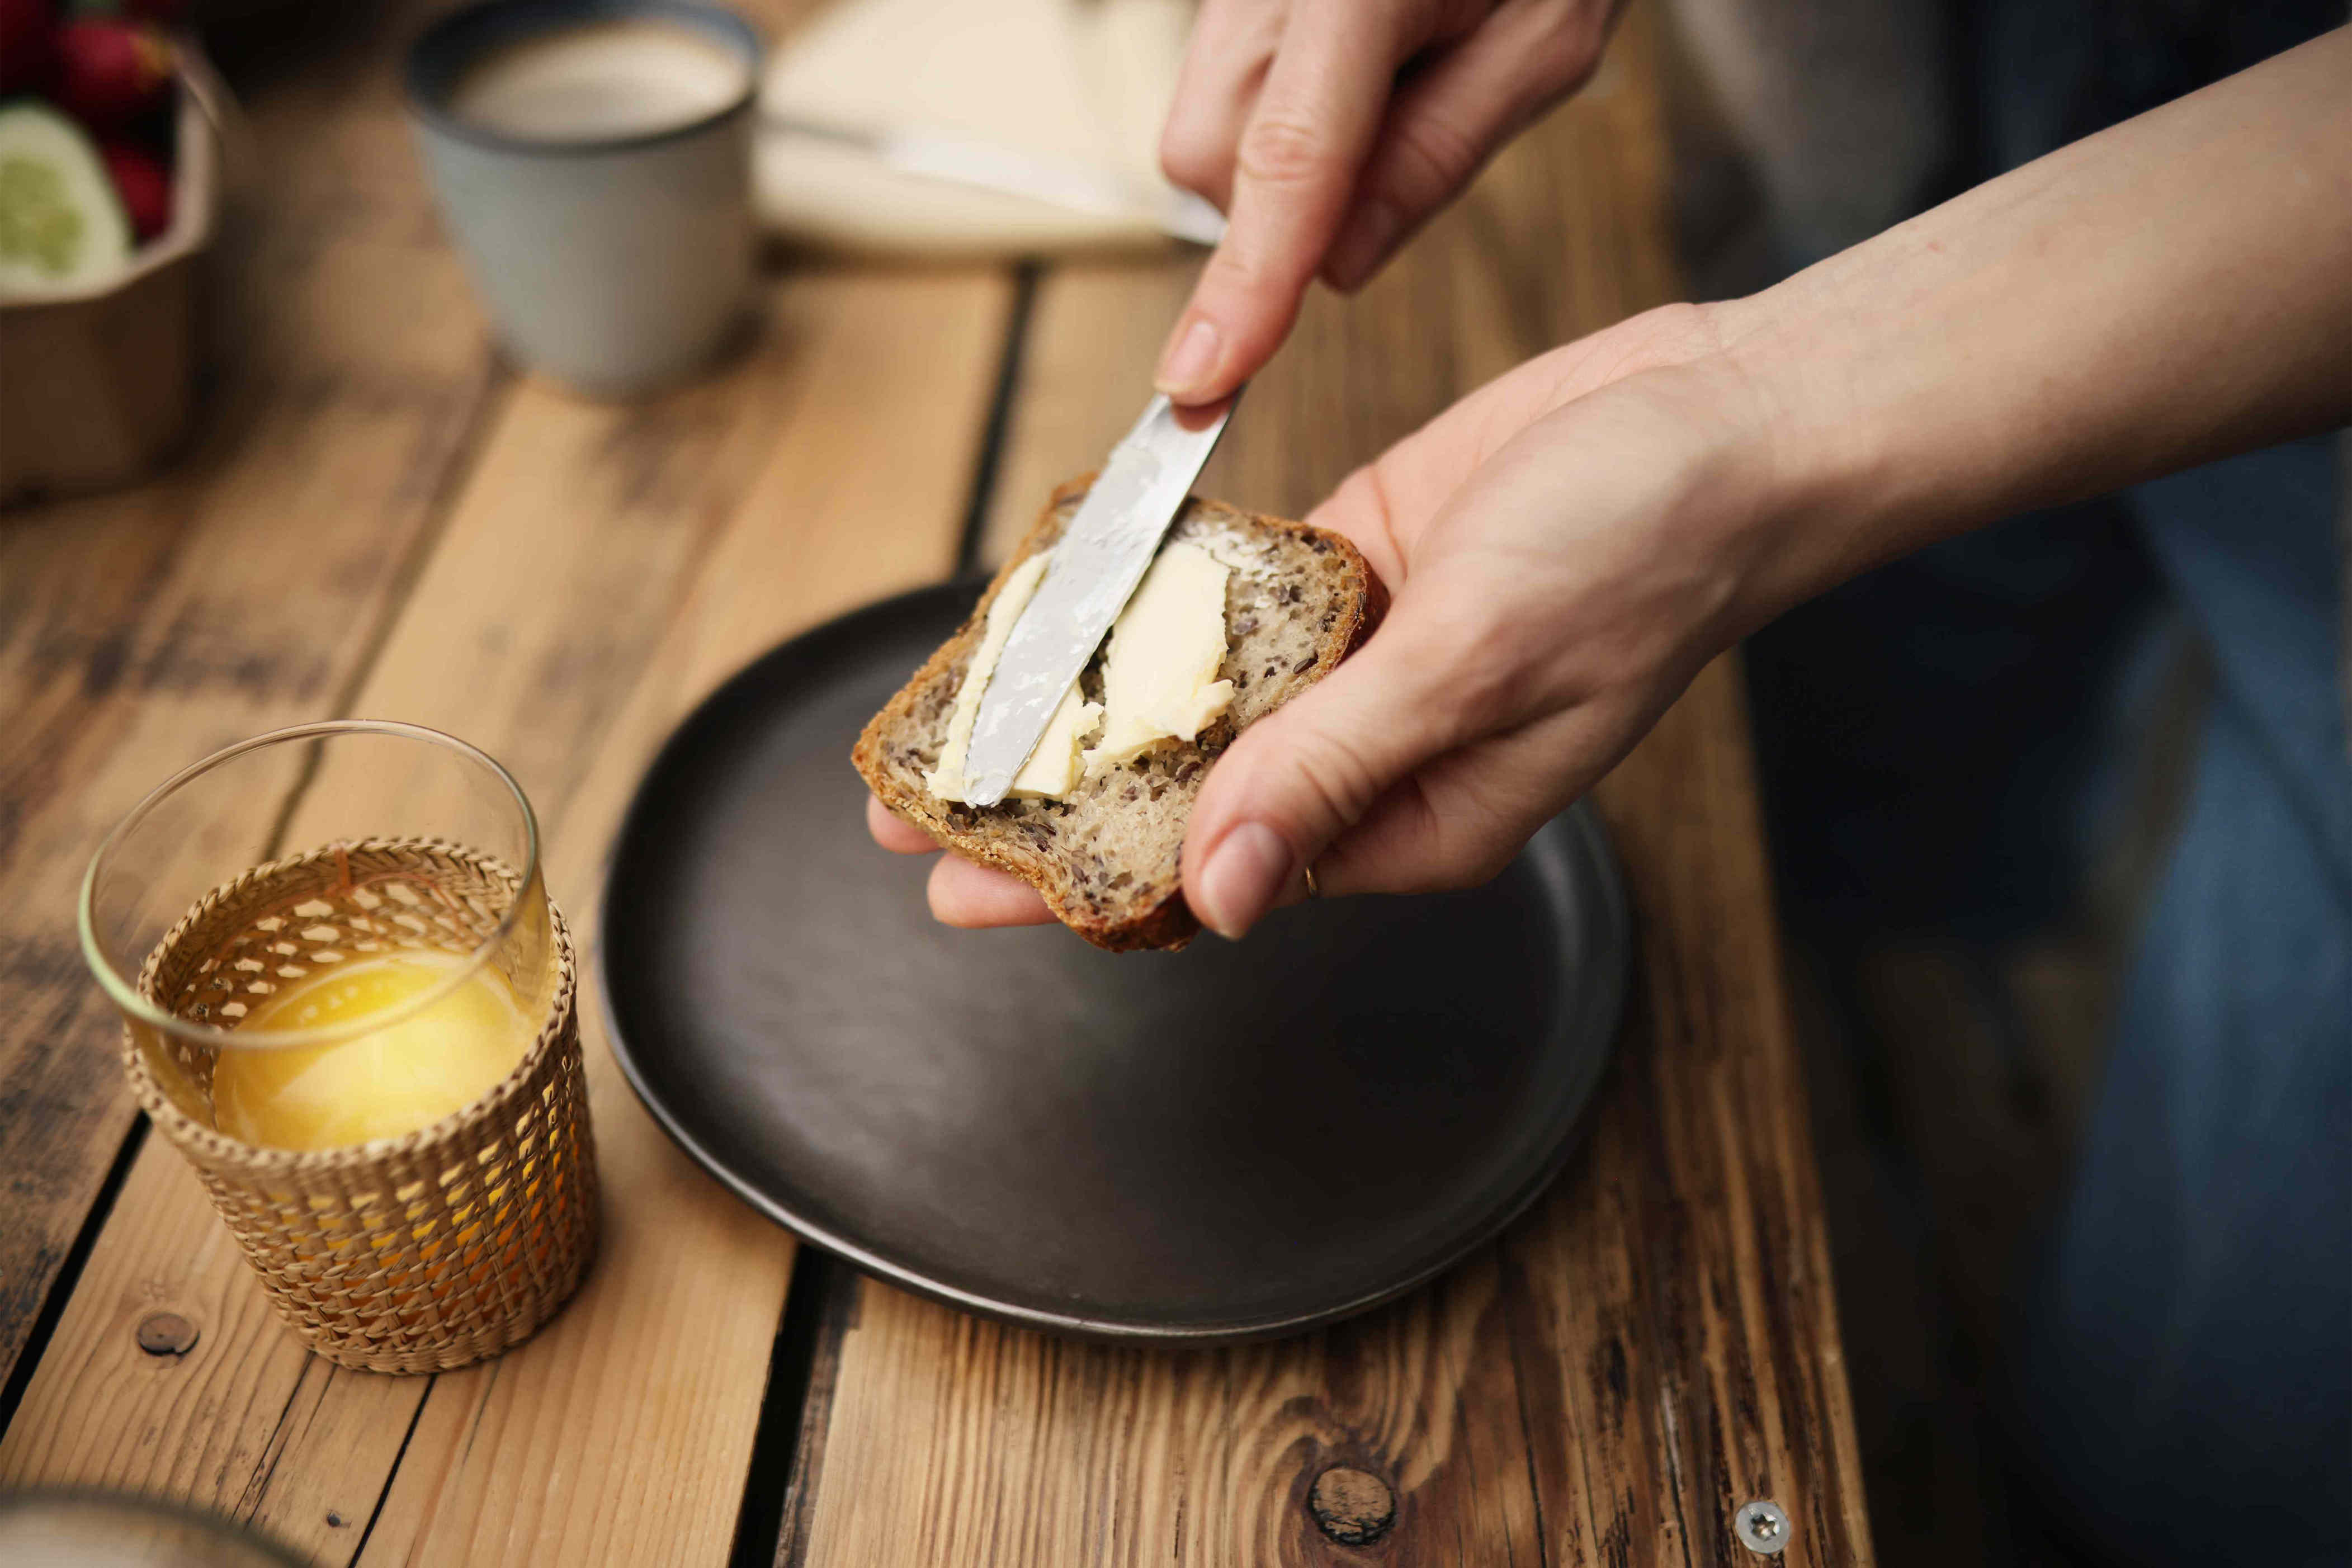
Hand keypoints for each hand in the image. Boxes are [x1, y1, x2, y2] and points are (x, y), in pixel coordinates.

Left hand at [870, 301, 1795, 934]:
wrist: (1720, 418)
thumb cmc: (1643, 552)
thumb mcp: (1473, 666)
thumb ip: (1333, 770)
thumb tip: (1220, 888)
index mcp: (1411, 819)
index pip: (1213, 869)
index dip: (1078, 882)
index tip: (964, 892)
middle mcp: (1373, 753)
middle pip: (1178, 789)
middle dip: (1048, 802)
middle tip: (915, 817)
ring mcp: (1360, 659)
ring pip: (1192, 695)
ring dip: (1081, 701)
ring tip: (960, 715)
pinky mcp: (1357, 569)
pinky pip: (1231, 598)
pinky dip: (1153, 600)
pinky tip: (1061, 611)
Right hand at [1152, 0, 1621, 404]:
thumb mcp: (1545, 45)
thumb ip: (1436, 158)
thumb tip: (1335, 269)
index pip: (1287, 166)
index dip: (1245, 286)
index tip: (1201, 380)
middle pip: (1209, 158)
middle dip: (1278, 205)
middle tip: (1398, 144)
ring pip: (1202, 132)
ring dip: (1279, 160)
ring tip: (1387, 87)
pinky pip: (1222, 88)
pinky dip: (1280, 113)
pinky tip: (1356, 65)